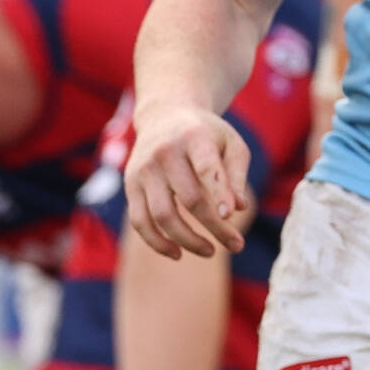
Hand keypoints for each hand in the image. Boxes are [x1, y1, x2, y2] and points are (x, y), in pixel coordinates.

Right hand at [124, 102, 250, 259]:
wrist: (164, 115)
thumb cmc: (206, 134)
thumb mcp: (230, 142)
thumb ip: (237, 173)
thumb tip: (238, 208)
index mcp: (193, 137)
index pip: (206, 169)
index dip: (219, 194)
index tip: (230, 217)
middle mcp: (164, 152)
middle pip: (189, 199)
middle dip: (215, 227)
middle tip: (237, 245)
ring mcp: (144, 169)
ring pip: (162, 215)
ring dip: (188, 240)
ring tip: (210, 251)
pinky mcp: (131, 184)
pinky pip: (140, 221)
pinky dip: (157, 242)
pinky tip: (177, 253)